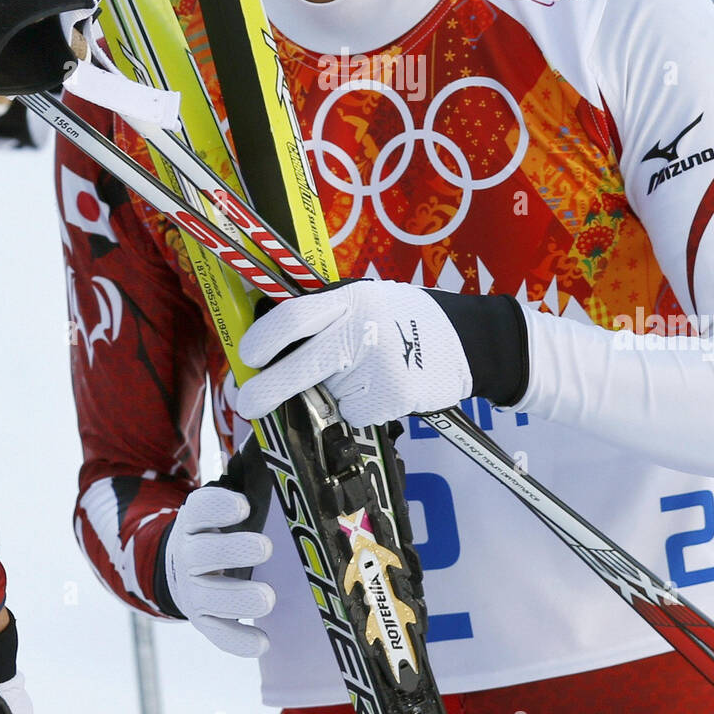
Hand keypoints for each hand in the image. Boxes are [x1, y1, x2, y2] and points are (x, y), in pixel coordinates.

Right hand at [164, 481, 274, 657]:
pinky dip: (237, 640)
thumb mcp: (220, 503)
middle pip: (204, 552)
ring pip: (210, 596)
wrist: (182, 567)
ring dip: (238, 598)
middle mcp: (188, 554)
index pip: (200, 509)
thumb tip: (266, 437)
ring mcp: (193, 590)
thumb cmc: (217, 528)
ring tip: (268, 597)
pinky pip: (217, 634)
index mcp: (193, 519)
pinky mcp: (202, 618)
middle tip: (265, 548)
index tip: (244, 505)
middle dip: (233, 550)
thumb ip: (242, 477)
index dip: (219, 507)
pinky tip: (262, 641)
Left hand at [236, 281, 527, 427]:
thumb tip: (265, 348)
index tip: (247, 358)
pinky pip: (354, 414)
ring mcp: (379, 366)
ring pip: (327, 397)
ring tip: (362, 374)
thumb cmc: (402, 318)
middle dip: (265, 391)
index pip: (291, 318)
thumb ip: (323, 317)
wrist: (466, 340)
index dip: (262, 342)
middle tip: (247, 403)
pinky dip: (358, 410)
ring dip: (330, 395)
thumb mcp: (364, 299)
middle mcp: (361, 330)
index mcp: (348, 299)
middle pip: (299, 368)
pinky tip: (380, 389)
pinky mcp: (394, 397)